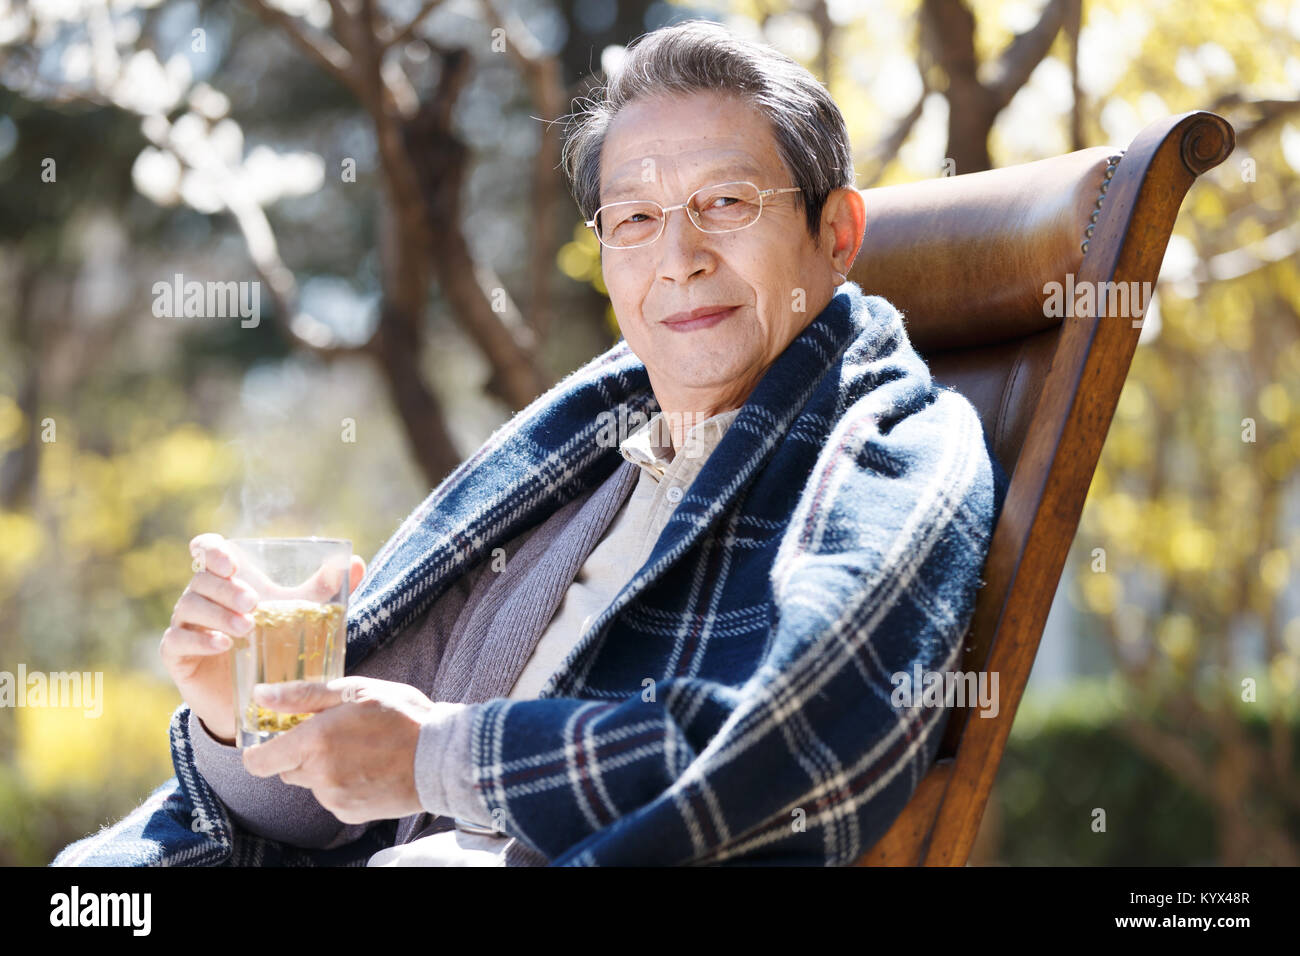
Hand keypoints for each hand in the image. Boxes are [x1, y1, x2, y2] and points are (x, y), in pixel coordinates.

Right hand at [160, 533, 366, 744]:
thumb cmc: (275, 645)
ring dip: (217, 613)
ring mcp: (186, 624)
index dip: (211, 548)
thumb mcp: (302, 613)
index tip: (231, 562)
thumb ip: (327, 588)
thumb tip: (356, 561)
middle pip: (202, 578)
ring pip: (189, 605)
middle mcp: (202, 598)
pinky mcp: (176, 654)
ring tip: (247, 627)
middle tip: (254, 603)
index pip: (206, 549)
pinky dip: (199, 639)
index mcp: (227, 580)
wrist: (254, 696)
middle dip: (226, 587)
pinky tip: (223, 645)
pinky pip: (177, 639)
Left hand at [240, 676, 456, 824]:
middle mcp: (318, 775)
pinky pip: (332, 798)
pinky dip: (342, 784)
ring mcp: (334, 798)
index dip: (260, 750)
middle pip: (286, 770)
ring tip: (361, 749)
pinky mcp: (349, 813)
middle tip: (334, 734)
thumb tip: (260, 696)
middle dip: (301, 753)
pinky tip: (369, 768)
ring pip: (311, 783)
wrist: (442, 757)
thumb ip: (302, 695)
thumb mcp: (355, 690)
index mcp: (314, 741)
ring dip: (324, 768)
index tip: (275, 739)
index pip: (258, 761)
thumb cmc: (402, 716)